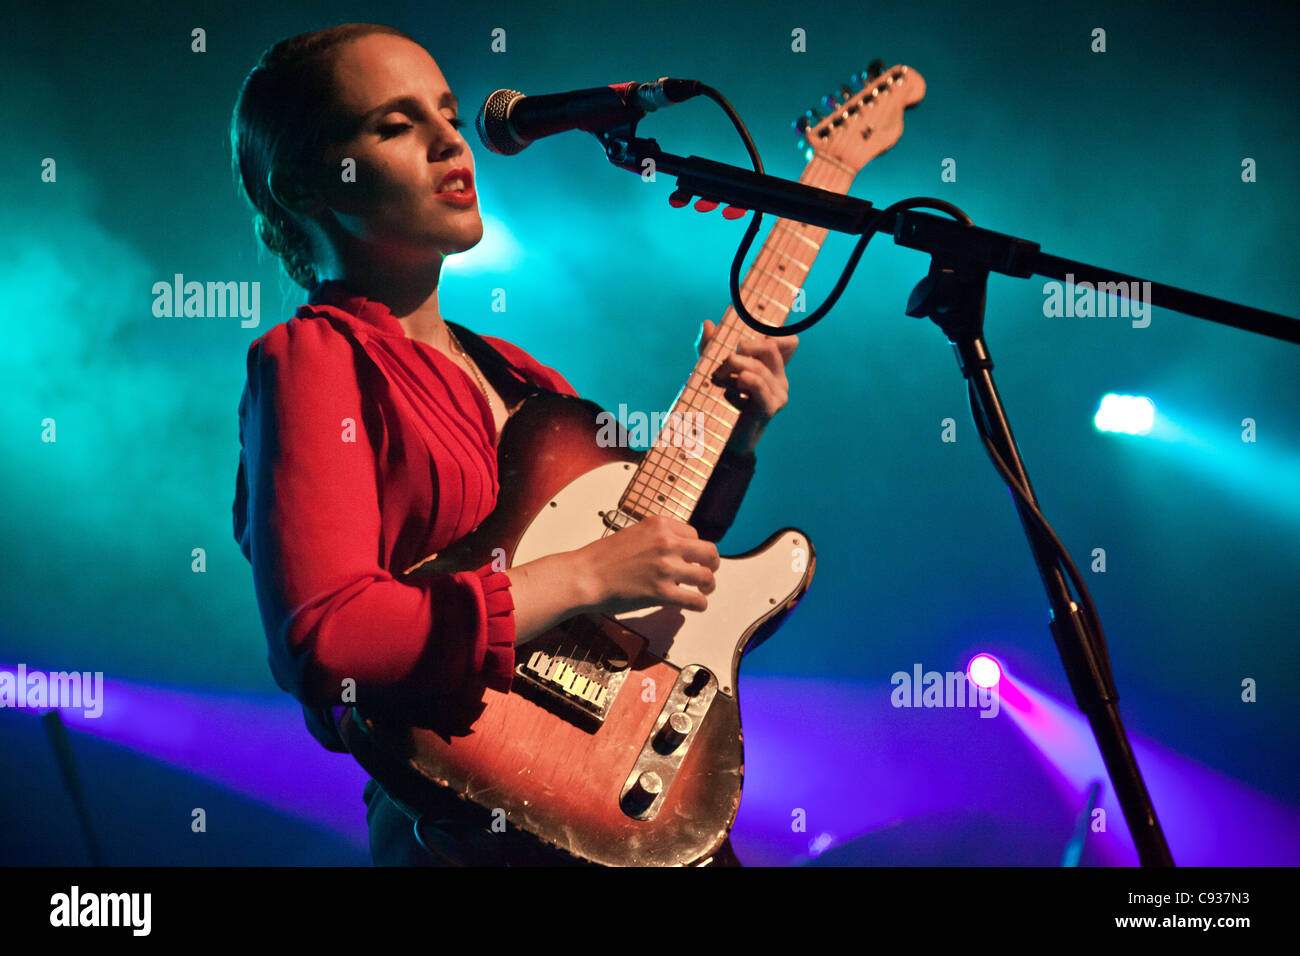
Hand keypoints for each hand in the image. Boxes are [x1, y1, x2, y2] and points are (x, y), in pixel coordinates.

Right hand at [576, 515, 719, 615]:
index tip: (691, 558)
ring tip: (703, 590)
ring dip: (708, 586)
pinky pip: (695, 600)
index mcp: (659, 525)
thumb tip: (676, 550)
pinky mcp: (662, 592)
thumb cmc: (602, 558)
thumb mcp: (634, 533)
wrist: (584, 575)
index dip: (694, 549)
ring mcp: (666, 567)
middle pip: (709, 553)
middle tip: (708, 572)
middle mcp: (666, 543)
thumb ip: (657, 538)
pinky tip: (694, 605)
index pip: (694, 535)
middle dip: (712, 565)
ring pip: (706, 577)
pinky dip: (699, 604)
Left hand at [697, 319, 797, 454]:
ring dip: (734, 367)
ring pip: (759, 366)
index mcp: (772, 368)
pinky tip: (729, 389)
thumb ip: (711, 348)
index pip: (789, 342)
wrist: (721, 440)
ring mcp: (778, 394)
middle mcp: (780, 379)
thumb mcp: (713, 370)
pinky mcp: (770, 407)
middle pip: (771, 346)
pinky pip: (757, 384)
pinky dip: (740, 381)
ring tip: (718, 377)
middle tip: (725, 359)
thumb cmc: (718, 403)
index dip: (772, 332)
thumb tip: (708, 324)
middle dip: (744, 346)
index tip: (744, 336)